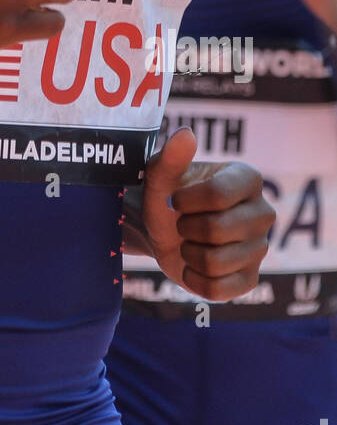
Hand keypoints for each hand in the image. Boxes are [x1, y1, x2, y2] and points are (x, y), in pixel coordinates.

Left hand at [139, 128, 273, 300]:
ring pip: (216, 262)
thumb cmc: (166, 196)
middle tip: (182, 223)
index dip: (186, 202)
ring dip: (188, 254)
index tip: (175, 200)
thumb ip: (171, 156)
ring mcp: (260, 248)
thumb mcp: (161, 175)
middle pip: (217, 230)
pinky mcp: (250, 279)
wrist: (162, 231)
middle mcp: (263, 212)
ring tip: (188, 243)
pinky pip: (219, 289)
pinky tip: (193, 266)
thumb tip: (186, 134)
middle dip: (186, 228)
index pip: (218, 195)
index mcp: (248, 178)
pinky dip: (195, 279)